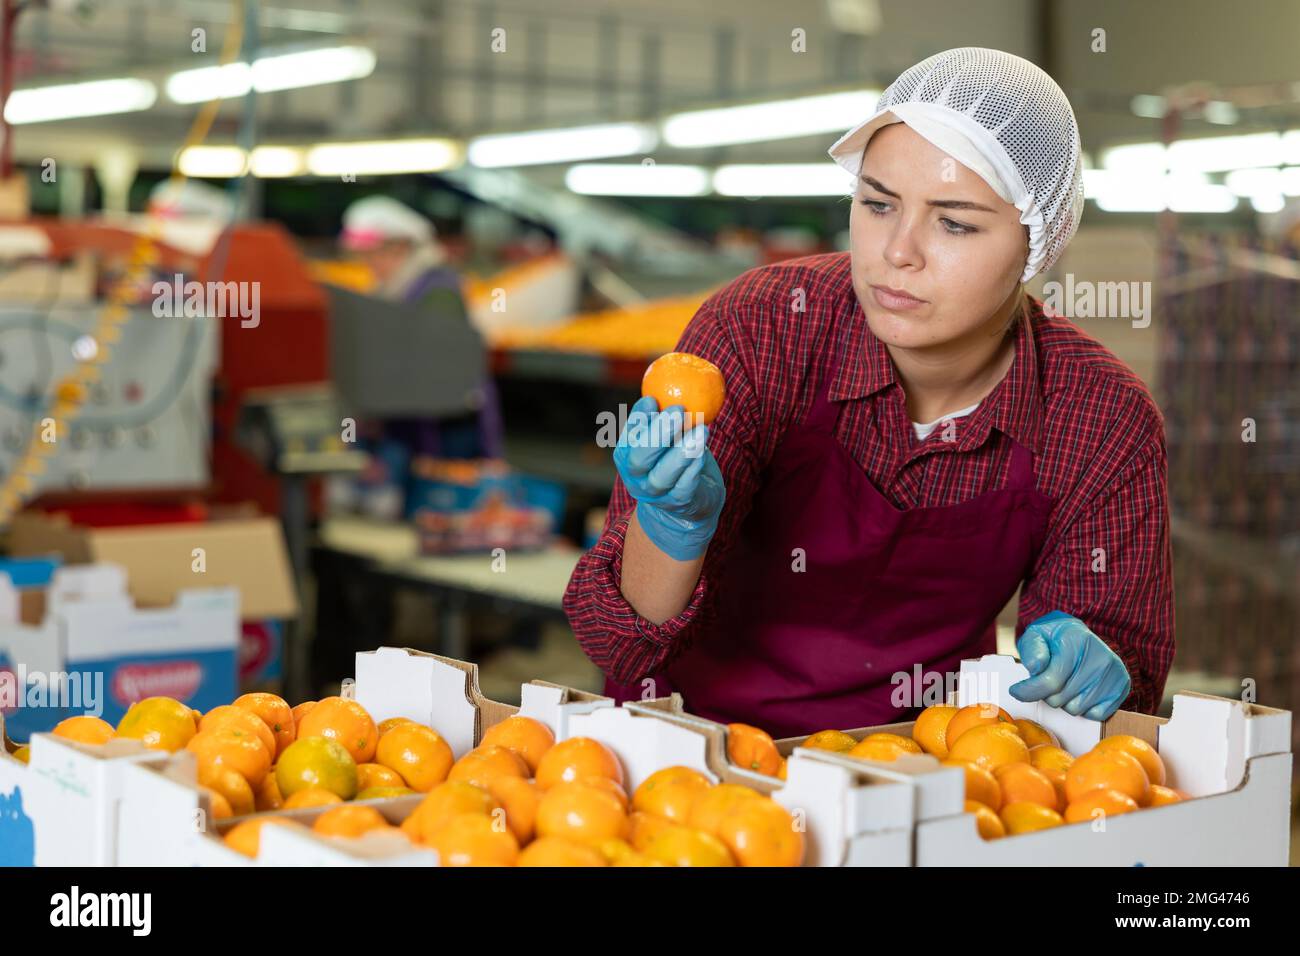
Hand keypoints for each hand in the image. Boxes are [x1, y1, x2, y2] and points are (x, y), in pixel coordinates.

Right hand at [614, 395, 725, 560]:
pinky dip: (694, 466)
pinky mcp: (678, 503)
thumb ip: (665, 415)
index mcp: (626, 454)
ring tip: (701, 428)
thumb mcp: (665, 436)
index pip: (628, 435)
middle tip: (678, 410)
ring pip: (663, 474)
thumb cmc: (673, 458)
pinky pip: (685, 485)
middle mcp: (635, 476)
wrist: (683, 504)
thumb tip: (675, 379)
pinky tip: (704, 448)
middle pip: (640, 456)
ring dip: (682, 450)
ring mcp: (656, 494)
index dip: (638, 418)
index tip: (653, 399)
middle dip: (658, 432)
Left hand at [1009, 611, 1131, 719]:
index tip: (1016, 691)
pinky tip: (1081, 691)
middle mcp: (1100, 658)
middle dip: (1047, 693)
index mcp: (1076, 641)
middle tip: (1050, 678)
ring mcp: (1113, 674)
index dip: (1028, 691)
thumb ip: (1031, 650)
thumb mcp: (1036, 635)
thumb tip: (1036, 668)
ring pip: (1075, 709)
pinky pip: (1094, 715)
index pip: (1050, 681)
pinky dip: (1083, 708)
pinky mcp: (1122, 687)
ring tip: (1066, 683)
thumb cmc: (1055, 638)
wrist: (1080, 636)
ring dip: (1064, 701)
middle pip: (1060, 698)